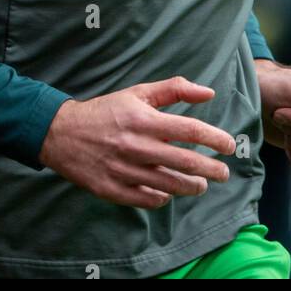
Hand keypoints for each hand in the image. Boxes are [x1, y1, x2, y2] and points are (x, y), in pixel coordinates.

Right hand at [38, 76, 235, 209]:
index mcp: (143, 120)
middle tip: (223, 172)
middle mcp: (136, 146)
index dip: (215, 138)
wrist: (61, 133)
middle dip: (211, 169)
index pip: (190, 130)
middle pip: (185, 162)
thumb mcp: (138, 93)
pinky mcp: (112, 190)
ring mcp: (124, 171)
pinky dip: (164, 198)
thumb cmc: (106, 111)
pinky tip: (170, 193)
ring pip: (170, 185)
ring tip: (200, 184)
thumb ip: (174, 90)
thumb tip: (209, 92)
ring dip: (192, 187)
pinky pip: (148, 200)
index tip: (229, 145)